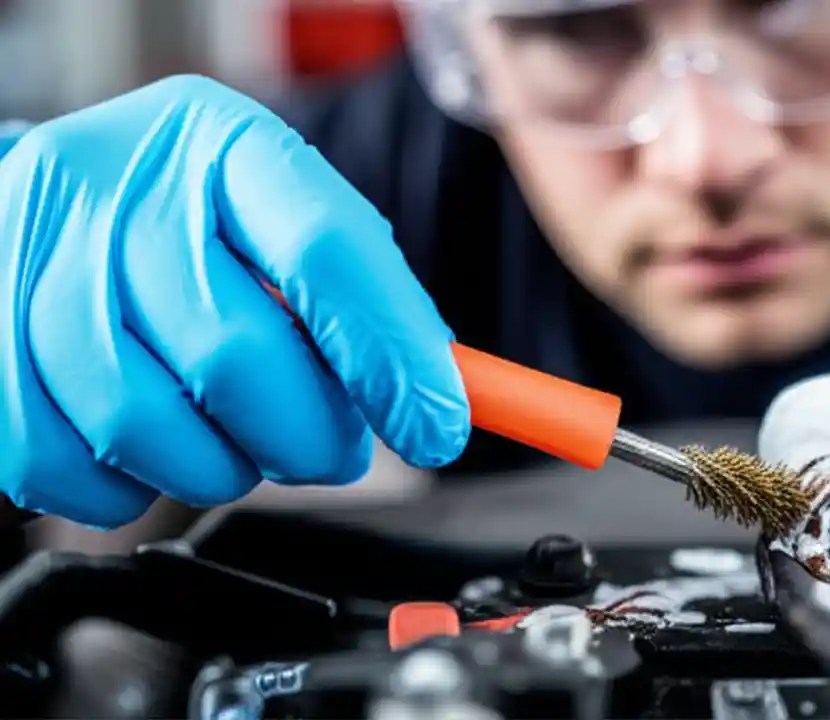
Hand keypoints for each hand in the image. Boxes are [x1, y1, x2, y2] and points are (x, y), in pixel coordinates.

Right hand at [0, 76, 469, 528]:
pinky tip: (151, 447)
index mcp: (221, 141)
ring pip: (139, 423)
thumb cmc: (194, 227)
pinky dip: (124, 487)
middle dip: (303, 436)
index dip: (391, 357)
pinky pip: (57, 462)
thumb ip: (359, 300)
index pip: (324, 252)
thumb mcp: (281, 223)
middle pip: (232, 354)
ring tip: (234, 443)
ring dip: (214, 468)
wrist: (56, 208)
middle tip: (325, 449)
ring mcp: (30, 254)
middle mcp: (117, 182)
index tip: (435, 428)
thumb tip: (437, 402)